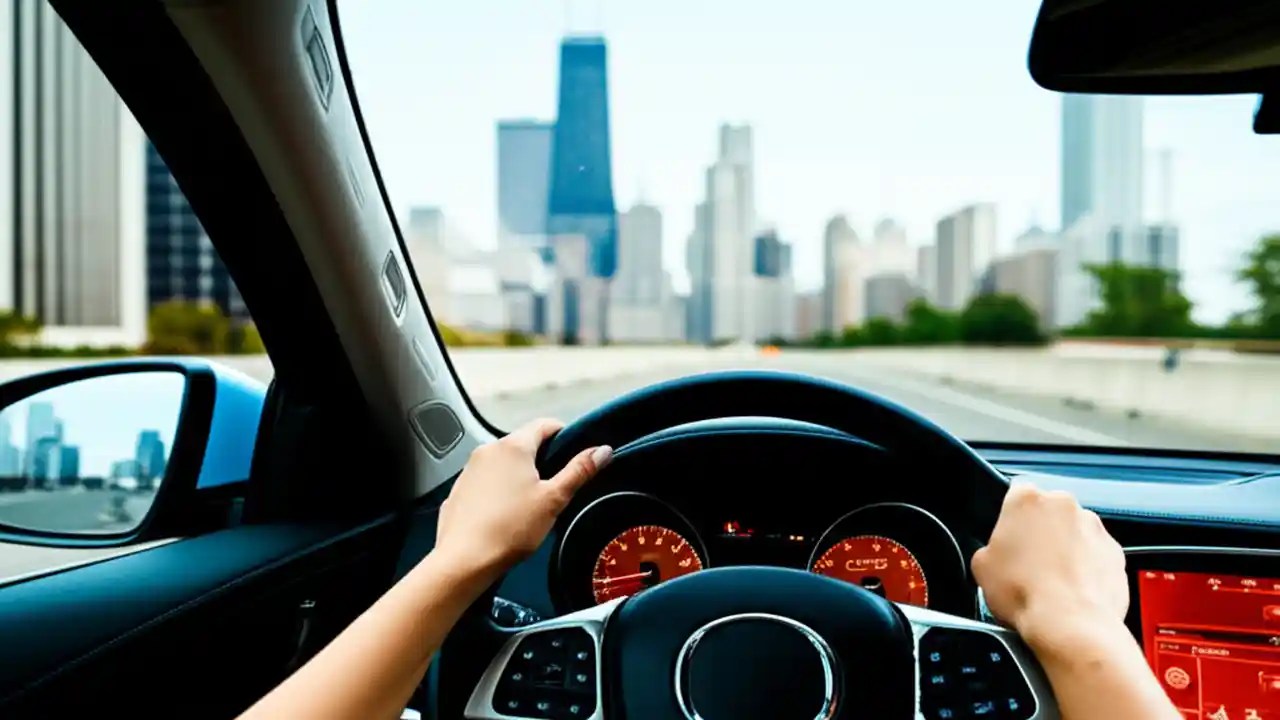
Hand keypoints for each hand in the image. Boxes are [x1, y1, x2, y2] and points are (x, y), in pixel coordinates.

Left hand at [435, 418, 611, 578]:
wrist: (464, 559)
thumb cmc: (509, 529)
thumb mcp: (554, 499)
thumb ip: (579, 471)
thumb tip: (602, 451)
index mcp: (513, 446)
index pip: (545, 424)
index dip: (564, 435)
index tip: (574, 452)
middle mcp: (488, 450)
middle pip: (523, 443)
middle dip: (542, 460)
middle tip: (555, 487)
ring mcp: (469, 469)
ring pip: (504, 463)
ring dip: (519, 475)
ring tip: (529, 505)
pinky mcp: (459, 489)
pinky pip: (486, 480)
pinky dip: (499, 490)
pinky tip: (505, 514)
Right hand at [971, 482, 1127, 652]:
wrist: (1070, 626)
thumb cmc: (1026, 594)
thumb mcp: (981, 568)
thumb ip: (989, 548)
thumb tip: (995, 554)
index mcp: (1027, 499)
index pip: (1016, 492)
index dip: (1010, 516)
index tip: (1009, 535)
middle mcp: (1064, 505)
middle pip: (1048, 512)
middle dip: (1040, 533)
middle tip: (1026, 565)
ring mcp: (1094, 529)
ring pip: (1074, 533)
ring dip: (1064, 550)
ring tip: (1050, 584)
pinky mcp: (1116, 553)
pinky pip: (1096, 555)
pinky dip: (1086, 569)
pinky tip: (1071, 593)